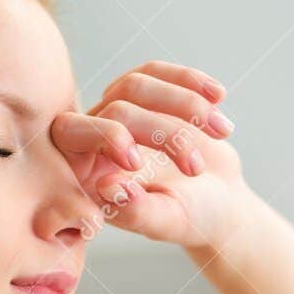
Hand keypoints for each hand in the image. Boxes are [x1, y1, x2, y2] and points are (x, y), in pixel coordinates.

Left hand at [51, 61, 254, 256]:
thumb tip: (106, 186)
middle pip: (118, 109)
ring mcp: (118, 113)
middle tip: (196, 169)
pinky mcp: (144, 96)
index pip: (70, 133)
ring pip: (138, 83)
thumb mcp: (167, 222)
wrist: (219, 201)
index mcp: (84, 173)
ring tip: (223, 131)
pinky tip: (218, 95)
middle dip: (165, 133)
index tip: (138, 164)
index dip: (104, 137)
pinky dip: (191, 81)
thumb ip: (135, 211)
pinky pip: (157, 72)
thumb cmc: (190, 220)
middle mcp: (95, 138)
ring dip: (186, 104)